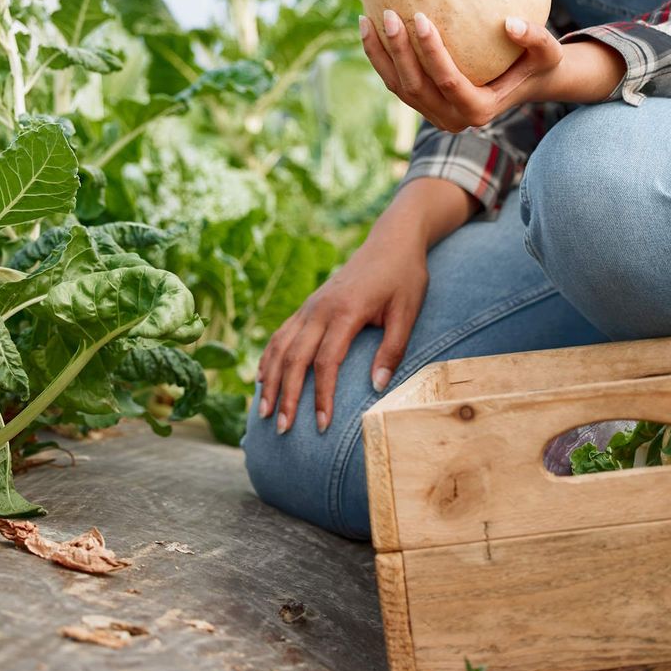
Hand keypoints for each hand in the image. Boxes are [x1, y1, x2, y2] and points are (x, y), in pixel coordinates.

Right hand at [255, 228, 427, 435]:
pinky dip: (269, 357)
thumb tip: (377, 387)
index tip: (321, 426)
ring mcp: (310, 305)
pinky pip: (281, 333)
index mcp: (345, 311)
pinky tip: (263, 379)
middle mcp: (320, 309)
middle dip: (287, 396)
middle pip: (295, 358)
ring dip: (271, 380)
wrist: (391, 240)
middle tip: (282, 430)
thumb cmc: (404, 276)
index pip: (326, 362)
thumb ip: (393, 349)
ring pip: (281, 346)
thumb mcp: (407, 311)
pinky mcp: (308, 305)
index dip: (321, 396)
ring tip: (263, 413)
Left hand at [361, 9, 563, 131]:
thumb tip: (511, 23)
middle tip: (389, 13)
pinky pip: (395, 83)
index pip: (448, 81)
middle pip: (415, 87)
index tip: (421, 16)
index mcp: (480, 111)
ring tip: (366, 19)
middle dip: (398, 51)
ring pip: (398, 87)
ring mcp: (435, 114)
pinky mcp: (424, 104)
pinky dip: (379, 58)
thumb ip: (536, 38)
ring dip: (379, 55)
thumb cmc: (538, 62)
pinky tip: (370, 27)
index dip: (431, 52)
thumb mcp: (548, 52)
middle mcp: (453, 119)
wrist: (526, 81)